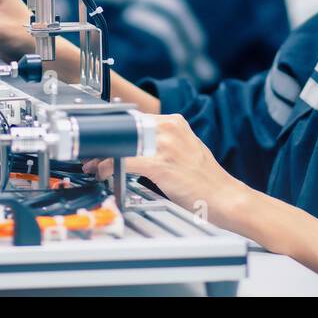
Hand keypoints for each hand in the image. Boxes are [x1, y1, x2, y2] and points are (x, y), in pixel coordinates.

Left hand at [83, 114, 250, 229]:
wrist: (226, 198)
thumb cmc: (204, 179)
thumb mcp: (183, 150)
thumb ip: (159, 143)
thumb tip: (130, 147)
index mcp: (174, 122)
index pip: (133, 119)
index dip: (112, 132)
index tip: (100, 141)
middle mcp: (169, 128)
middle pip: (124, 129)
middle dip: (104, 143)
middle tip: (91, 155)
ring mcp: (165, 145)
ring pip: (121, 144)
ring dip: (102, 156)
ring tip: (93, 166)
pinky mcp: (161, 164)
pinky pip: (124, 162)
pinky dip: (108, 169)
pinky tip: (103, 175)